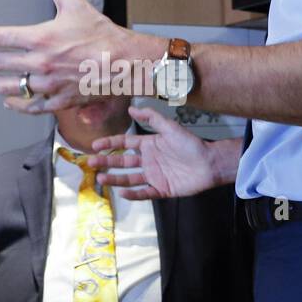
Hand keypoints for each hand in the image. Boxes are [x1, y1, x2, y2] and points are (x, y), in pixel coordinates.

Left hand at [0, 0, 154, 114]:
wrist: (126, 62)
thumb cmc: (102, 33)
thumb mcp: (75, 3)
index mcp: (40, 37)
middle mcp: (40, 63)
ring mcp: (48, 84)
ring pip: (9, 87)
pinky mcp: (58, 100)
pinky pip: (31, 105)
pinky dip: (16, 103)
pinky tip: (8, 100)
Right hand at [87, 105, 238, 199]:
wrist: (210, 163)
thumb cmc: (191, 144)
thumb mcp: (170, 127)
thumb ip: (151, 117)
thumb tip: (131, 107)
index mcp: (149, 145)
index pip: (124, 144)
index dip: (110, 144)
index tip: (95, 146)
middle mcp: (148, 160)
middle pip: (123, 162)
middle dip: (106, 162)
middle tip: (91, 163)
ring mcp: (154, 176)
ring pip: (130, 178)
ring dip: (115, 179)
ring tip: (101, 179)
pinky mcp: (162, 190)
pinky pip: (144, 193)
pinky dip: (133, 194)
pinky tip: (122, 193)